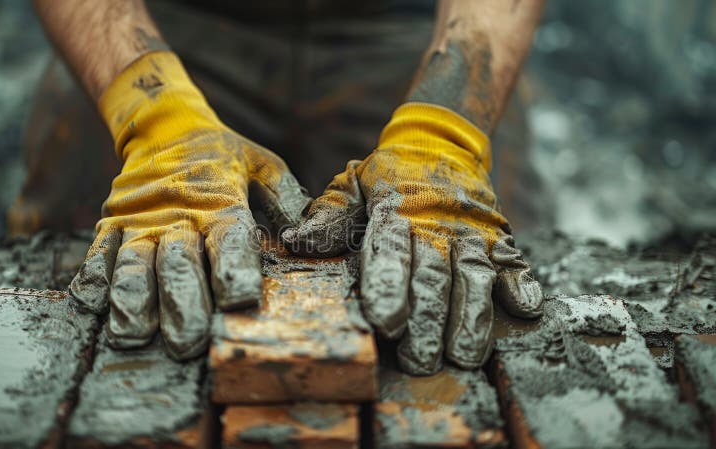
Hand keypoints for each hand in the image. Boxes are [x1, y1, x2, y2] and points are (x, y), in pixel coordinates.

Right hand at [70, 52, 309, 359]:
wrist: (164, 126)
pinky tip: (93, 306)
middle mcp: (178, 216)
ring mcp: (140, 222)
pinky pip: (98, 254)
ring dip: (133, 302)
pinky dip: (94, 280)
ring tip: (134, 336)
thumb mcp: (264, 165)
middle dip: (182, 306)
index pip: (229, 241)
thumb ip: (286, 198)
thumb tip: (303, 237)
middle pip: (179, 264)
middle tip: (187, 344)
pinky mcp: (111, 224)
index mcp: (220, 202)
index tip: (239, 302)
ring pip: (134, 265)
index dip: (234, 272)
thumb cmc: (224, 156)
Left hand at [283, 102, 541, 372]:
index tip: (384, 321)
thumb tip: (295, 239)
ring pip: (473, 275)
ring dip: (471, 317)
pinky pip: (513, 258)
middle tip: (418, 362)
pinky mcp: (497, 235)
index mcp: (393, 212)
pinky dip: (520, 281)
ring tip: (463, 356)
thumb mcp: (350, 185)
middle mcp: (434, 224)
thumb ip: (328, 216)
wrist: (437, 143)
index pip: (389, 251)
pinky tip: (523, 308)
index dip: (389, 286)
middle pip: (432, 276)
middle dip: (426, 321)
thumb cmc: (384, 176)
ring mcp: (470, 231)